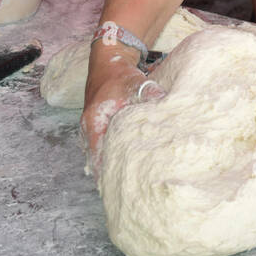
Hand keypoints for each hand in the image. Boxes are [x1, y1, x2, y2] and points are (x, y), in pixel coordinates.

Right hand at [81, 55, 164, 182]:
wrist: (107, 60)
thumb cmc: (120, 74)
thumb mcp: (136, 84)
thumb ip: (150, 96)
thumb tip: (167, 106)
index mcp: (94, 122)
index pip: (98, 154)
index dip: (105, 173)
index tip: (113, 191)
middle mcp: (88, 127)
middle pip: (94, 158)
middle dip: (105, 175)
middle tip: (117, 195)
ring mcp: (89, 126)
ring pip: (94, 153)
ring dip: (103, 166)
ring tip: (116, 187)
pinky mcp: (94, 124)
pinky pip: (97, 146)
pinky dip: (103, 156)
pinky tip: (115, 167)